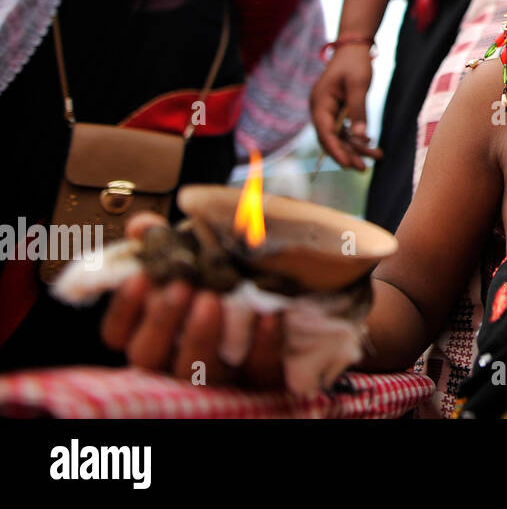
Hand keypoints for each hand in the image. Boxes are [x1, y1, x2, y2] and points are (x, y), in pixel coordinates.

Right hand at [100, 214, 285, 388]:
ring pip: (195, 371)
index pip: (117, 334)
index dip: (122, 309)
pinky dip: (262, 344)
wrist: (291, 288)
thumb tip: (141, 226)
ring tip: (212, 300)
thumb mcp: (200, 253)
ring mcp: (217, 374)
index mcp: (153, 330)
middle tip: (181, 286)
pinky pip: (257, 370)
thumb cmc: (230, 275)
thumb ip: (167, 241)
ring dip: (200, 335)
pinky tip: (267, 316)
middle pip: (147, 355)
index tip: (139, 276)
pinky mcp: (258, 378)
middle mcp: (176, 357)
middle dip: (161, 320)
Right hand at [310, 45, 381, 170]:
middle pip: (331, 138)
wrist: (355, 47)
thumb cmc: (355, 63)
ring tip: (376, 158)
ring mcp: (328, 111)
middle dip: (347, 154)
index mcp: (319, 103)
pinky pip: (345, 129)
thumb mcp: (359, 85)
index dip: (335, 150)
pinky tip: (373, 147)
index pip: (324, 133)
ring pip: (340, 136)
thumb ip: (358, 110)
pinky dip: (358, 138)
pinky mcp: (337, 110)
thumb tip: (361, 136)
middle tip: (363, 169)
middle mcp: (320, 109)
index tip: (347, 164)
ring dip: (356, 148)